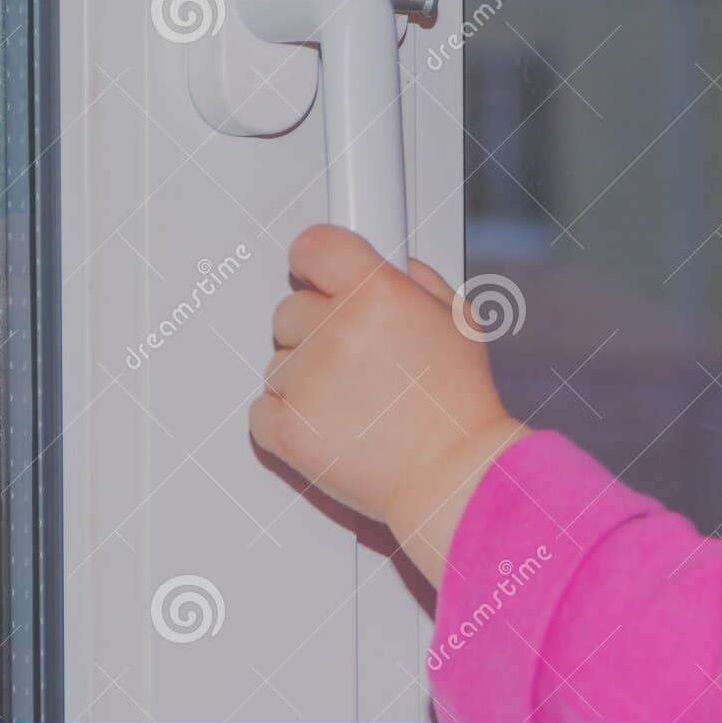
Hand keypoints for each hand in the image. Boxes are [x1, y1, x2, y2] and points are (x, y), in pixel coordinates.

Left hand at [248, 224, 527, 583]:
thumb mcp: (457, 322)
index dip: (314, 262)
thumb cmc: (459, 405)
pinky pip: (262, 409)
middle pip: (289, 309)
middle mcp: (338, 330)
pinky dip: (288, 418)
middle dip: (316, 329)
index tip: (317, 274)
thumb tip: (393, 267)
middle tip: (357, 357)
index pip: (314, 247)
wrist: (454, 475)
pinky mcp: (288, 429)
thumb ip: (419, 282)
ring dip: (305, 378)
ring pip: (277, 362)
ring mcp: (307, 381)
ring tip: (355, 400)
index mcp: (378, 293)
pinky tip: (331, 423)